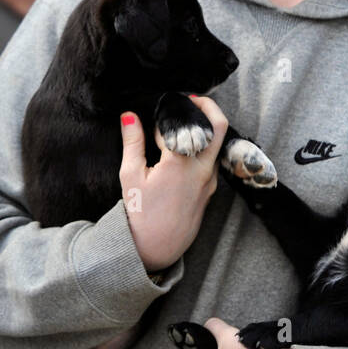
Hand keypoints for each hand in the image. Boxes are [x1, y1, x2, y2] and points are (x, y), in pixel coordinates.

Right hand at [119, 95, 227, 271]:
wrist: (156, 248)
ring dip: (202, 129)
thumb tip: (129, 115)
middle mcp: (202, 170)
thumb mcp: (131, 175)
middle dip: (207, 106)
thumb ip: (132, 142)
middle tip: (189, 100)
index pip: (188, 121)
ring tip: (178, 128)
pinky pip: (211, 160)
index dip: (173, 110)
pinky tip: (180, 150)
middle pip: (219, 125)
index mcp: (181, 163)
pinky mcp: (210, 189)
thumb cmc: (140, 213)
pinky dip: (200, 147)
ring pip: (217, 143)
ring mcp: (210, 180)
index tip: (160, 107)